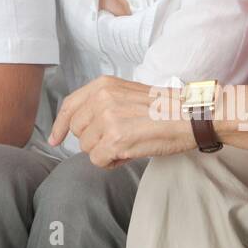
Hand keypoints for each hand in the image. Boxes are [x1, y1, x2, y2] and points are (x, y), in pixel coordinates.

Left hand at [48, 76, 194, 166]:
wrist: (191, 116)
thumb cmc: (166, 108)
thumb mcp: (128, 94)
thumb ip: (103, 103)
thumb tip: (83, 128)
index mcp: (103, 85)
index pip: (70, 106)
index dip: (60, 125)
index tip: (55, 138)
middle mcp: (102, 98)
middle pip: (78, 131)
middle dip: (94, 140)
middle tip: (118, 139)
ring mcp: (107, 118)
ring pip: (87, 148)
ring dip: (105, 152)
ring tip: (128, 143)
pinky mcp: (115, 139)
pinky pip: (98, 160)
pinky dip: (112, 162)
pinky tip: (129, 153)